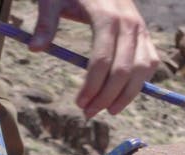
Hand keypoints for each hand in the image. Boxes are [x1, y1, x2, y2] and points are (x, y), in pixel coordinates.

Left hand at [29, 0, 158, 116]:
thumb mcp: (53, 0)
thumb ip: (45, 23)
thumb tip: (34, 49)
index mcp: (107, 14)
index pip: (103, 59)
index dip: (92, 86)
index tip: (79, 103)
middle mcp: (129, 22)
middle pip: (123, 70)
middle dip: (106, 97)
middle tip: (88, 113)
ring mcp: (140, 28)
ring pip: (142, 69)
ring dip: (126, 96)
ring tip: (108, 110)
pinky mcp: (145, 33)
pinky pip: (150, 62)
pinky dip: (140, 82)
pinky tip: (122, 96)